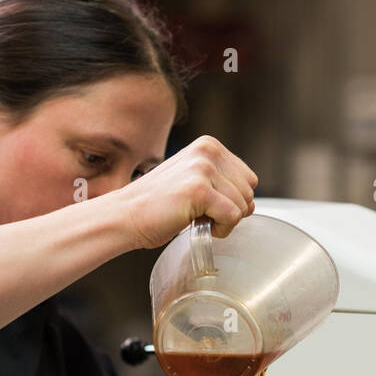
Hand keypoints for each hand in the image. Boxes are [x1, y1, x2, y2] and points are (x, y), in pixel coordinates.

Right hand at [116, 135, 257, 252]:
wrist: (125, 217)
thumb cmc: (155, 206)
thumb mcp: (193, 182)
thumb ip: (222, 185)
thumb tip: (251, 204)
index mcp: (208, 145)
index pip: (248, 177)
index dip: (232, 199)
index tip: (206, 205)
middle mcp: (208, 152)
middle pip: (249, 192)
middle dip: (230, 210)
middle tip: (200, 214)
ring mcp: (203, 169)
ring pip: (243, 205)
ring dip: (223, 221)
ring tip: (196, 218)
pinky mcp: (200, 191)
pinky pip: (232, 217)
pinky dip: (220, 230)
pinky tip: (198, 225)